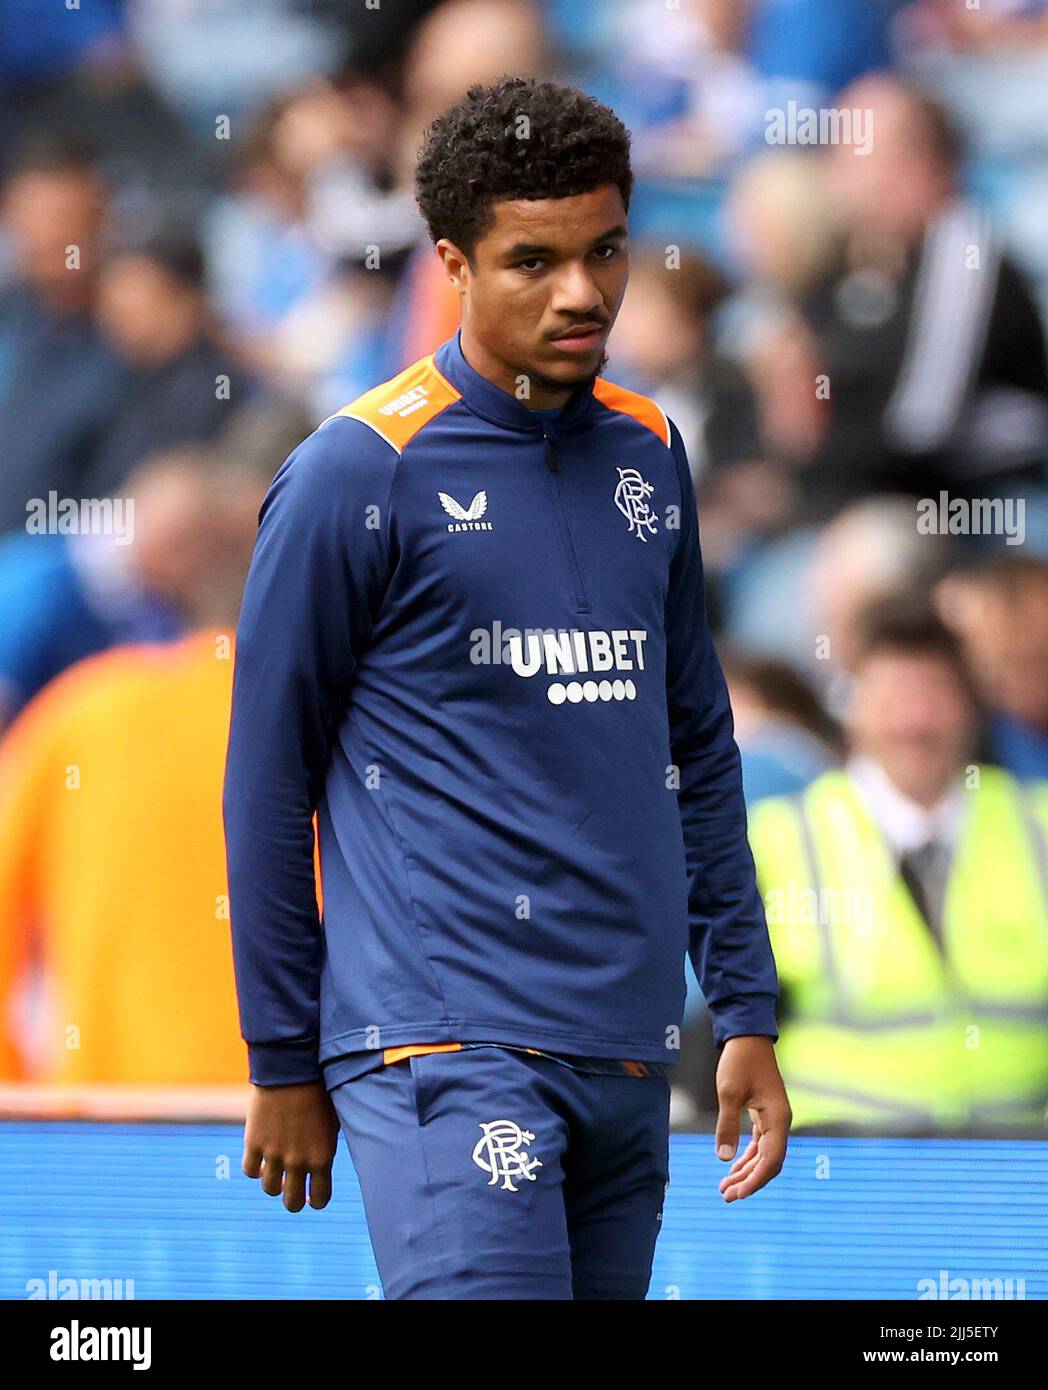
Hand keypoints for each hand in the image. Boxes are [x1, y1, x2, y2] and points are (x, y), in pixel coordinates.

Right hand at [242, 1080, 339, 1212]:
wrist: (292, 1068)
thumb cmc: (318, 1090)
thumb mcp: (332, 1121)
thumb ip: (327, 1146)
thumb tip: (324, 1163)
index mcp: (322, 1157)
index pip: (321, 1199)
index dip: (316, 1200)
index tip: (311, 1196)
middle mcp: (298, 1162)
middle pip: (292, 1203)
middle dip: (293, 1199)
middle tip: (292, 1188)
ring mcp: (274, 1154)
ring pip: (270, 1188)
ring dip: (273, 1182)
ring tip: (276, 1168)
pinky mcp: (254, 1143)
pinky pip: (250, 1170)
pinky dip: (255, 1167)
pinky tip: (261, 1157)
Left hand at [713, 1036, 790, 1202]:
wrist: (747, 1036)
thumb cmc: (739, 1061)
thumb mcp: (728, 1093)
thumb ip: (727, 1126)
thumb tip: (724, 1159)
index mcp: (778, 1118)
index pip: (771, 1160)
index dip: (755, 1180)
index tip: (736, 1193)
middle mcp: (780, 1122)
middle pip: (769, 1162)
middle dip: (749, 1181)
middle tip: (726, 1196)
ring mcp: (774, 1118)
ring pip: (763, 1154)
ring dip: (746, 1171)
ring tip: (725, 1187)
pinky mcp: (765, 1114)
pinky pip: (759, 1143)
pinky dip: (747, 1156)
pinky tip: (732, 1167)